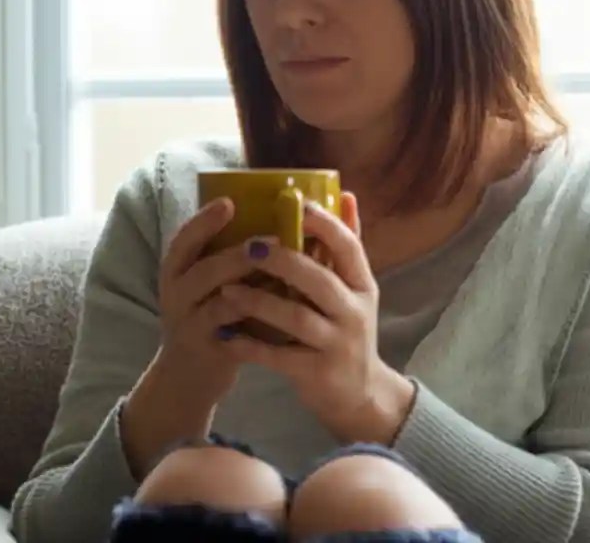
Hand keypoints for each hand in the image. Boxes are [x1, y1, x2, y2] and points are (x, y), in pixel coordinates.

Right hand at [122, 197, 256, 475]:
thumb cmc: (210, 317)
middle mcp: (176, 295)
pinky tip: (283, 309)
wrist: (188, 376)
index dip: (204, 221)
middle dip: (238, 253)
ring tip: (282, 274)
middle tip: (273, 240)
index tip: (229, 203)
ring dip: (253, 286)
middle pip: (202, 269)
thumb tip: (275, 222)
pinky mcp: (208, 350)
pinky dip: (259, 319)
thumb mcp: (208, 284)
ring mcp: (189, 324)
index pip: (183, 240)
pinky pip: (235, 333)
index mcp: (176, 270)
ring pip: (220, 301)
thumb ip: (230, 257)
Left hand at [214, 193, 415, 444]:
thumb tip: (347, 194)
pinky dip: (250, 346)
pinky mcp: (318, 373)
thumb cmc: (348, 331)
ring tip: (226, 290)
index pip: (348, 246)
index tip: (296, 204)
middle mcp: (354, 312)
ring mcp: (337, 344)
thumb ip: (347, 247)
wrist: (361, 395)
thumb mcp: (355, 291)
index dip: (324, 224)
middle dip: (282, 260)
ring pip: (296, 317)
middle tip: (248, 245)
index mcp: (363, 285)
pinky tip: (226, 336)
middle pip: (318, 280)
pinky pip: (279, 356)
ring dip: (258, 301)